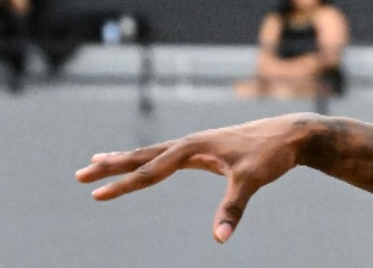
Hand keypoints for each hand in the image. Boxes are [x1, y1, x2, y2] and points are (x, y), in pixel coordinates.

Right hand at [76, 115, 320, 243]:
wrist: (293, 134)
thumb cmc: (271, 155)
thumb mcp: (251, 181)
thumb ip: (233, 209)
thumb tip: (220, 239)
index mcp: (194, 147)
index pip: (151, 170)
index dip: (123, 184)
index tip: (95, 194)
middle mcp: (191, 142)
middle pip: (143, 155)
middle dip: (111, 166)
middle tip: (79, 174)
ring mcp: (197, 144)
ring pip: (153, 152)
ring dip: (125, 158)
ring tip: (97, 161)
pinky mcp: (206, 149)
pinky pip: (168, 154)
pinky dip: (149, 158)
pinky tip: (142, 162)